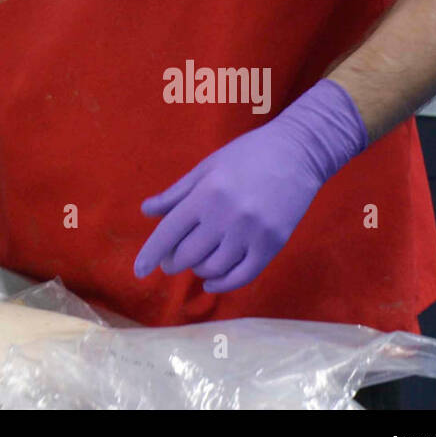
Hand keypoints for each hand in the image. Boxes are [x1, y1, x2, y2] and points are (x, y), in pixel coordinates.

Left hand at [132, 78, 367, 292]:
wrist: (298, 153)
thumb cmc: (247, 155)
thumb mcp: (206, 167)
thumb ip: (176, 193)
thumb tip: (146, 211)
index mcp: (206, 194)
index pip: (170, 232)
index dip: (151, 254)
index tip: (138, 271)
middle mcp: (227, 217)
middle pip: (189, 254)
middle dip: (173, 262)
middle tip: (169, 261)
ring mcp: (252, 234)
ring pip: (214, 267)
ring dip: (197, 270)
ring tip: (193, 263)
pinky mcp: (273, 245)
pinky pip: (242, 276)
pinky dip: (222, 283)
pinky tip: (211, 281)